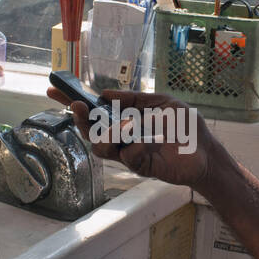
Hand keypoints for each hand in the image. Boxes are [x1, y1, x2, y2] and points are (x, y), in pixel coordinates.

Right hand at [46, 86, 223, 191]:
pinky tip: (142, 143)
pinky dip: (132, 148)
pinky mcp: (141, 167)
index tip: (53, 91)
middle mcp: (122, 137)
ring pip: (102, 148)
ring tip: (117, 127)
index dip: (73, 102)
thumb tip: (105, 95)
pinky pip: (128, 158)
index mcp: (124, 119)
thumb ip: (133, 99)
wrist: (205, 151)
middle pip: (90, 131)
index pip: (94, 111)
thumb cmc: (185, 126)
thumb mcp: (161, 103)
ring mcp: (129, 153)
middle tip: (78, 107)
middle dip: (80, 118)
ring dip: (104, 135)